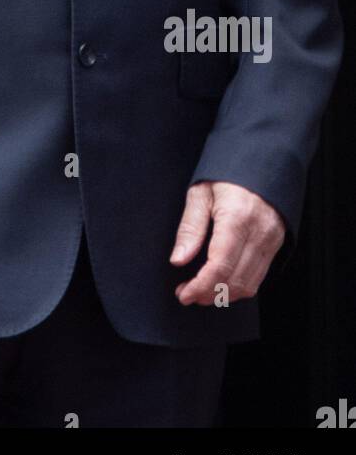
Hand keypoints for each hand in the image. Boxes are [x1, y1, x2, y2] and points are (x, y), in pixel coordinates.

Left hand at [169, 181, 285, 305]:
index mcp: (238, 217)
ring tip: (201, 290)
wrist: (262, 159)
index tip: (184, 293)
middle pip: (235, 280)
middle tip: (187, 293)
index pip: (220, 265)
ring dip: (224, 294)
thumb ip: (190, 228)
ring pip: (249, 284)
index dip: (200, 286)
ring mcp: (272, 240)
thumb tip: (178, 259)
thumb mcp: (200, 193)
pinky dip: (239, 286)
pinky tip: (222, 281)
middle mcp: (259, 232)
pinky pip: (259, 276)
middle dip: (209, 294)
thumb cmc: (228, 173)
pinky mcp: (277, 244)